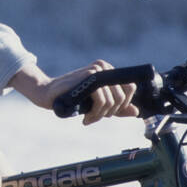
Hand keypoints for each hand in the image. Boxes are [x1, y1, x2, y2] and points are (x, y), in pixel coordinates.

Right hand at [9, 61, 138, 124]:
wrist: (50, 94)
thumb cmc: (74, 98)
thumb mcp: (99, 104)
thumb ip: (117, 108)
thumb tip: (136, 112)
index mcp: (109, 70)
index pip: (130, 88)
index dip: (122, 105)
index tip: (107, 113)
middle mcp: (104, 67)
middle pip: (123, 96)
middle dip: (110, 112)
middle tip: (94, 118)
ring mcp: (97, 69)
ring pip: (114, 100)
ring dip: (101, 115)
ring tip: (88, 119)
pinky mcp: (89, 75)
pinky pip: (102, 99)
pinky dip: (95, 113)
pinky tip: (85, 117)